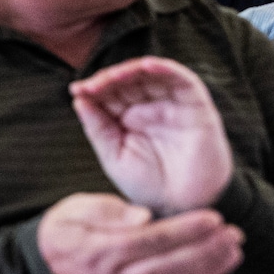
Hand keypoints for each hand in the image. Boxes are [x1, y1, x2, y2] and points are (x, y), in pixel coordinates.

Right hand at [38, 192, 241, 273]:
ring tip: (231, 256)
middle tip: (233, 237)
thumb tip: (144, 216)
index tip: (213, 218)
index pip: (149, 241)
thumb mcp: (74, 208)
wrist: (44, 273)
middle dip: (206, 253)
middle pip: (167, 270)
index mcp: (94, 252)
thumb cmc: (66, 233)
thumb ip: (106, 210)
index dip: (185, 230)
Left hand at [69, 57, 232, 215]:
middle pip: (128, 80)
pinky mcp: (196, 107)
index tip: (77, 90)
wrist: (185, 209)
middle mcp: (149, 107)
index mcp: (127, 116)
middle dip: (108, 79)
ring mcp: (172, 105)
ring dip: (132, 70)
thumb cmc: (149, 185)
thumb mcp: (114, 156)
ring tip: (114, 76)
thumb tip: (78, 98)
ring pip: (152, 74)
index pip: (109, 92)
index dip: (93, 88)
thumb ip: (97, 128)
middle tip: (91, 86)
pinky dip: (167, 69)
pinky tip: (148, 65)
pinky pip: (184, 81)